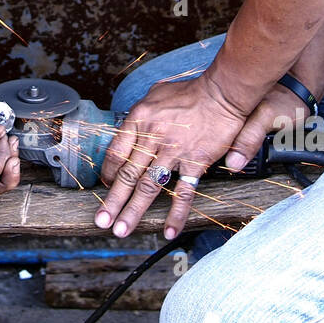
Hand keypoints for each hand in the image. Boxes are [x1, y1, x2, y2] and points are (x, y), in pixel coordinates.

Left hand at [95, 76, 307, 239]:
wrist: (221, 93)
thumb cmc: (189, 92)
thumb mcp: (156, 94)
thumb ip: (140, 114)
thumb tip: (129, 130)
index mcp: (139, 119)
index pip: (116, 152)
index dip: (108, 173)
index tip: (104, 186)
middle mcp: (152, 136)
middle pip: (128, 174)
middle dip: (113, 201)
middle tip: (101, 222)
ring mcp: (173, 151)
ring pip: (148, 186)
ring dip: (133, 211)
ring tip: (121, 230)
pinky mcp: (195, 161)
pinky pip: (183, 192)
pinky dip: (175, 214)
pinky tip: (168, 230)